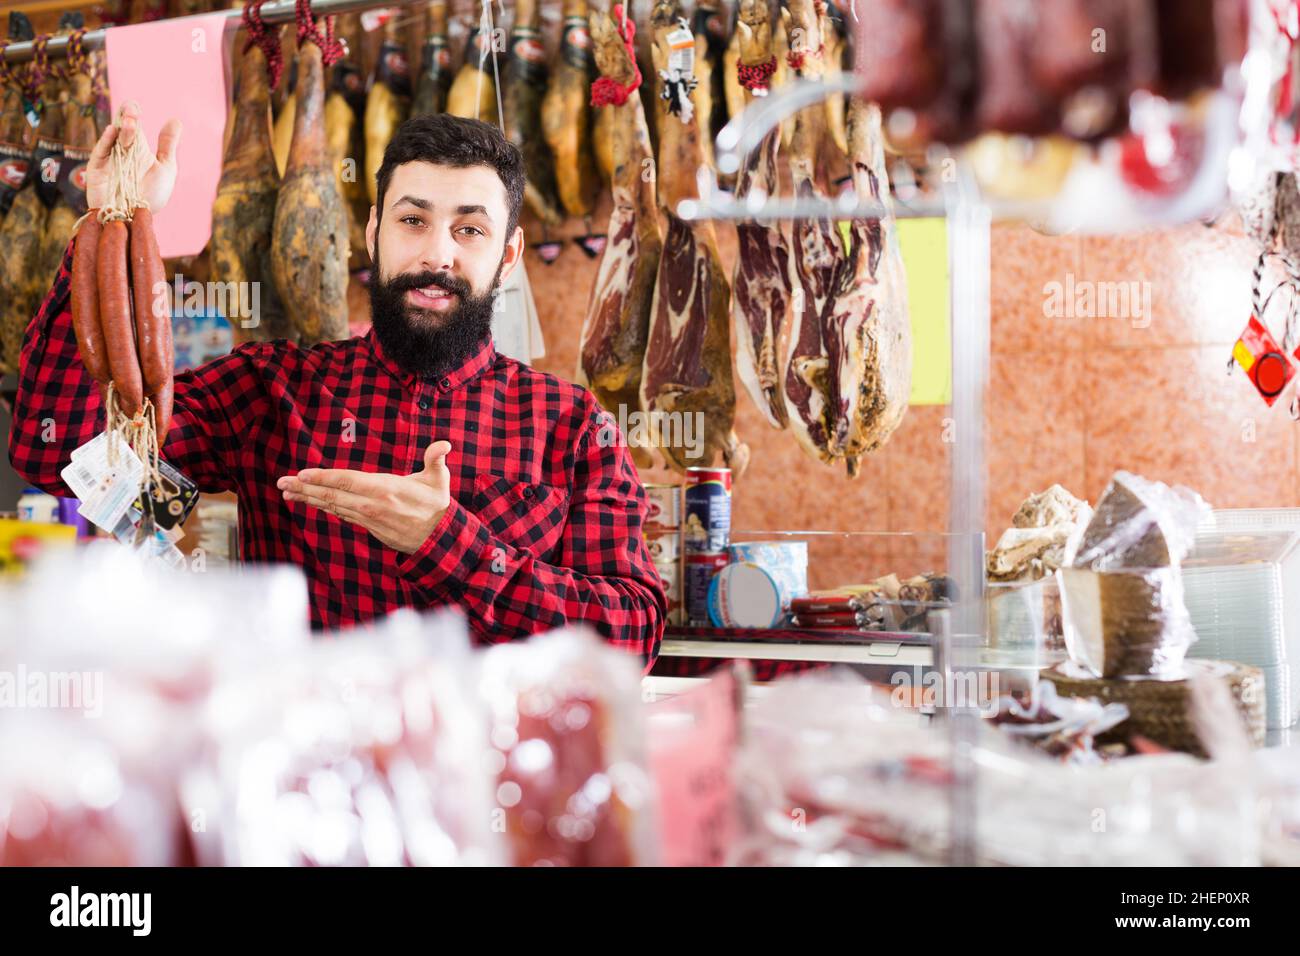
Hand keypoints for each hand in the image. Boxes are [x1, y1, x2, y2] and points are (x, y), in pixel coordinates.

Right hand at [86, 100, 181, 212]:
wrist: (137, 218)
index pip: (133, 126)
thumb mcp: (165, 168)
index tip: (135, 106)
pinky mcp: (97, 170)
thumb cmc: (151, 196)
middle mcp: (121, 151)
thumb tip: (175, 119)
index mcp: (136, 148)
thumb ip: (168, 145)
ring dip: (122, 130)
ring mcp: (108, 160)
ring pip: (114, 140)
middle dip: (128, 120)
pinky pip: (100, 153)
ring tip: (131, 122)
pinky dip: (106, 142)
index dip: (132, 114)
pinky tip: (113, 132)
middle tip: (134, 111)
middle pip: (122, 130)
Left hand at [277, 442, 452, 554]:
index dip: (323, 477)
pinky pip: (341, 515)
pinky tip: (310, 502)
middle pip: (333, 495)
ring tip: (287, 493)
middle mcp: (372, 505)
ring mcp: (368, 518)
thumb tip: (445, 444)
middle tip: (282, 483)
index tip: (302, 474)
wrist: (439, 540)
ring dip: (308, 499)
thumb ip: (436, 459)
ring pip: (333, 507)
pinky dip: (324, 508)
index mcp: (386, 489)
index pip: (348, 481)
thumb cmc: (437, 505)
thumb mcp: (439, 480)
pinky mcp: (368, 527)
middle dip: (305, 488)